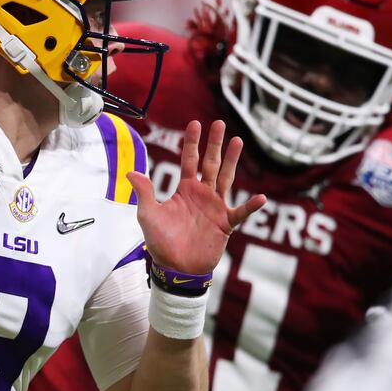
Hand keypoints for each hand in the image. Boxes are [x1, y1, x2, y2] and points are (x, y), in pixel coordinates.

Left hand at [127, 120, 265, 273]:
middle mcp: (202, 194)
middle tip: (219, 123)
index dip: (192, 143)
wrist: (176, 268)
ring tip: (238, 141)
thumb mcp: (148, 215)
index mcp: (185, 190)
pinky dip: (250, 206)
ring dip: (233, 161)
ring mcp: (215, 207)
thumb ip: (144, 193)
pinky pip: (241, 213)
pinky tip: (260, 197)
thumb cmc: (161, 243)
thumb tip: (130, 172)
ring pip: (227, 179)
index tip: (194, 123)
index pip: (189, 160)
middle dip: (215, 144)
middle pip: (211, 163)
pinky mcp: (225, 224)